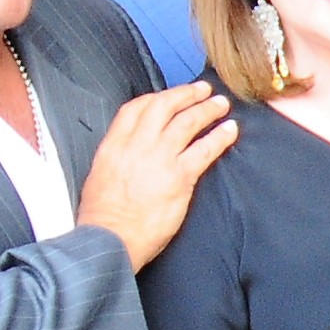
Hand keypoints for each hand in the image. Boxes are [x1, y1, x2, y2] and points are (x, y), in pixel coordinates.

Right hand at [73, 81, 236, 269]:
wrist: (109, 239)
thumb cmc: (102, 216)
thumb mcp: (99, 175)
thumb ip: (117, 158)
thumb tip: (130, 152)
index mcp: (113, 145)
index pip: (134, 109)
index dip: (155, 98)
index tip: (168, 96)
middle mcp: (136, 146)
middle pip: (163, 107)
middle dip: (185, 94)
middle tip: (202, 89)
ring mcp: (159, 159)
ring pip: (187, 123)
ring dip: (207, 110)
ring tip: (221, 104)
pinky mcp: (179, 177)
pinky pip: (204, 150)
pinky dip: (219, 137)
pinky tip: (230, 130)